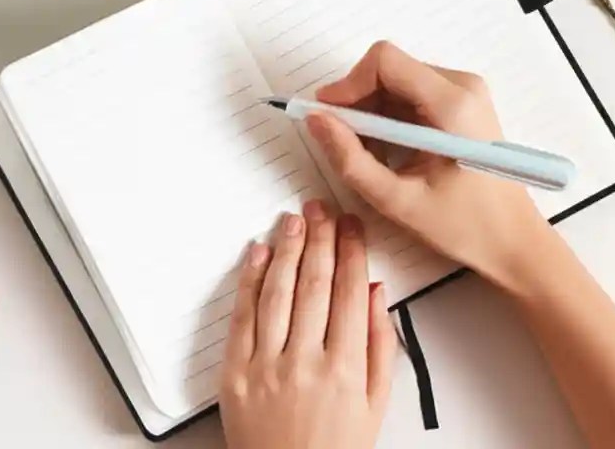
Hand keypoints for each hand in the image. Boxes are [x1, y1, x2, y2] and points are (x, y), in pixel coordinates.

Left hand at [220, 200, 395, 448]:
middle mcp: (305, 363)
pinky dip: (249, 281)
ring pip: (278, 293)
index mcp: (345, 369)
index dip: (352, 253)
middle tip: (321, 210)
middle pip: (315, 285)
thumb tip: (376, 294)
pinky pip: (242, 317)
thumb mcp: (375, 404)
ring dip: (287, 250)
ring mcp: (266, 366)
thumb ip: (379, 346)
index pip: (350, 293)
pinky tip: (258, 254)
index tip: (352, 227)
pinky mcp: (235, 373)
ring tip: (293, 220)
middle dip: (320, 240)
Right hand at [304, 41, 550, 292]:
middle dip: (358, 103)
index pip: (384, 61)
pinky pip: (411, 95)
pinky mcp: (462, 104)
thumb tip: (316, 121)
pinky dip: (390, 119)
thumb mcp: (397, 200)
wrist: (514, 241)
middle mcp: (463, 87)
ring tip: (371, 157)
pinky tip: (391, 154)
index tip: (328, 118)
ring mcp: (465, 93)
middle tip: (345, 145)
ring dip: (373, 114)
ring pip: (396, 81)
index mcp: (452, 104)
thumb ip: (350, 159)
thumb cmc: (465, 226)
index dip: (348, 85)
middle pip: (389, 69)